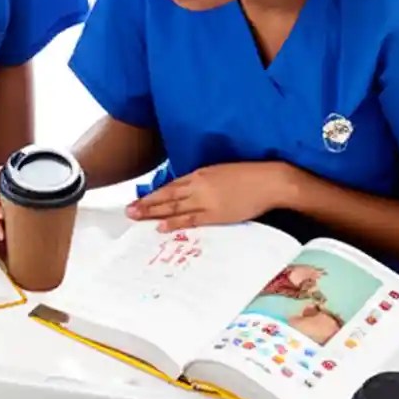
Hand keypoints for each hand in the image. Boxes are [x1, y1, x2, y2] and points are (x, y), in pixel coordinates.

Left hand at [126, 161, 297, 230]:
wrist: (270, 181)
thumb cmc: (249, 175)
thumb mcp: (221, 172)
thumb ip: (204, 180)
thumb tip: (190, 189)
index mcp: (200, 174)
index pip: (171, 186)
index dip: (154, 194)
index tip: (139, 200)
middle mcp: (198, 186)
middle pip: (166, 196)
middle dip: (146, 204)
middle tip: (128, 211)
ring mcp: (206, 200)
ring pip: (174, 208)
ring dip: (153, 213)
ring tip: (136, 218)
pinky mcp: (217, 213)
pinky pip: (191, 219)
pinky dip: (175, 223)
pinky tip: (161, 226)